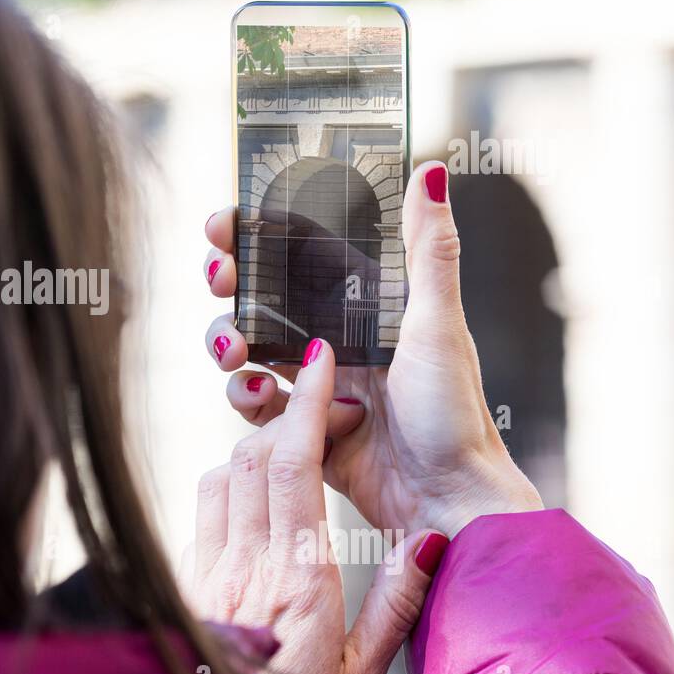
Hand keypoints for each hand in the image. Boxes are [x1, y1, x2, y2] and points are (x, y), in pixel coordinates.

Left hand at [181, 337, 448, 673]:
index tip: (320, 361)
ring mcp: (205, 571)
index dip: (305, 404)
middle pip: (252, 454)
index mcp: (294, 580)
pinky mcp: (185, 580)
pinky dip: (232, 486)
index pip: (292, 465)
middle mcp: (241, 565)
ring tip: (296, 453)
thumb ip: (395, 604)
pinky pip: (204, 510)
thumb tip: (432, 542)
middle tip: (327, 408)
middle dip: (287, 417)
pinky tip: (259, 503)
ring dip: (256, 450)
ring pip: (221, 475)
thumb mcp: (360, 673)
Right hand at [202, 160, 542, 537]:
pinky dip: (249, 399)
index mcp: (367, 305)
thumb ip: (428, 250)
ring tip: (234, 353)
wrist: (446, 502)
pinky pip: (255, 406)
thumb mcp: (438, 325)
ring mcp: (313, 384)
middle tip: (219, 281)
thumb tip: (430, 171)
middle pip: (261, 297)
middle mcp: (336, 338)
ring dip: (228, 343)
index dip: (256, 235)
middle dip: (230, 286)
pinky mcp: (299, 430)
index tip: (223, 225)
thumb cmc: (454, 414)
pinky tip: (265, 401)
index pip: (299, 254)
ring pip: (247, 349)